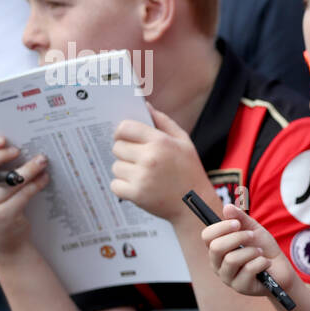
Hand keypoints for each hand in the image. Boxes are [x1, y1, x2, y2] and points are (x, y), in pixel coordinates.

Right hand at [0, 136, 49, 255]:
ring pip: (10, 180)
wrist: (5, 246)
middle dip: (0, 154)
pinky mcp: (4, 217)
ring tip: (42, 161)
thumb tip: (9, 146)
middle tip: (18, 149)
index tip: (3, 140)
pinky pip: (24, 193)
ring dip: (29, 168)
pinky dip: (37, 183)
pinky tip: (44, 178)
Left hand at [110, 104, 207, 220]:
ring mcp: (142, 177)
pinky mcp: (136, 194)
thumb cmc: (189, 170)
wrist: (194, 205)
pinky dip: (123, 187)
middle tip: (138, 160)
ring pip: (116, 166)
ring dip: (125, 170)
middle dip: (125, 152)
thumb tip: (145, 106)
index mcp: (161, 142)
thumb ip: (164, 121)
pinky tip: (138, 187)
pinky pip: (115, 184)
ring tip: (142, 175)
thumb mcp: (184, 142)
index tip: (124, 138)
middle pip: (117, 147)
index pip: (125, 128)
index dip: (121, 132)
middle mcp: (150, 158)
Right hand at [202, 203, 298, 297]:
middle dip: (238, 238)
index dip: (221, 227)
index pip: (207, 236)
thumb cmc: (263, 249)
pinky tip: (266, 263)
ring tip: (260, 252)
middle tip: (252, 236)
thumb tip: (227, 207)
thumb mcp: (254, 230)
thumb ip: (241, 219)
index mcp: (217, 249)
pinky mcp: (240, 287)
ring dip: (251, 251)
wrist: (281, 269)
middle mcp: (217, 264)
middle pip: (216, 248)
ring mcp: (227, 277)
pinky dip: (261, 262)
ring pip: (231, 259)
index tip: (237, 223)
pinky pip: (248, 270)